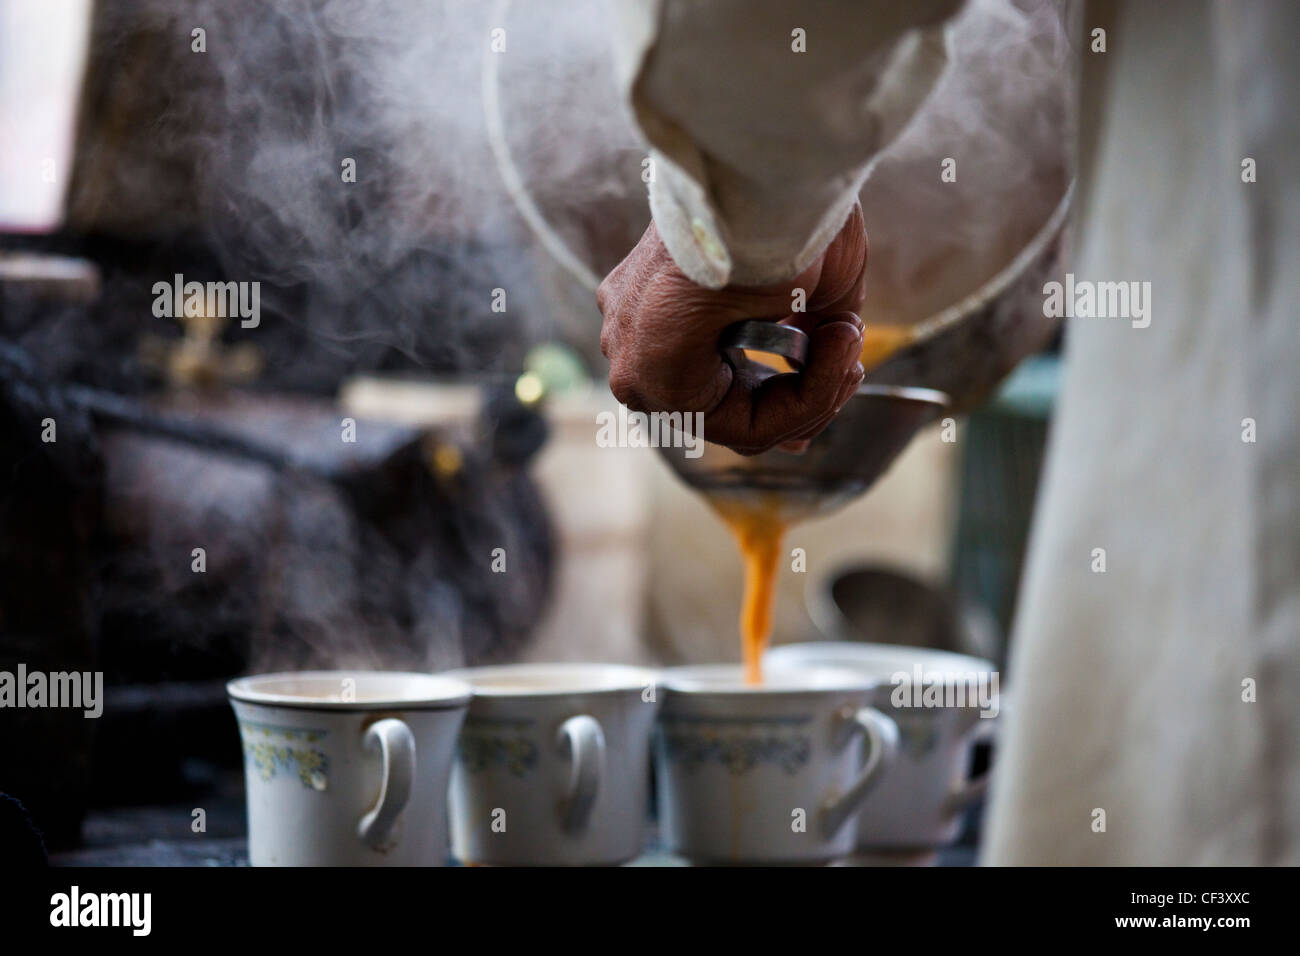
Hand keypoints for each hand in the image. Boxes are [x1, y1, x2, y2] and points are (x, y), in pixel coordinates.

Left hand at [598, 204, 867, 454]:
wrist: (769, 169)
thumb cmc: (789, 208)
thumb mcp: (806, 282)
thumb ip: (804, 346)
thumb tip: (820, 395)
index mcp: (654, 304)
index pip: (720, 381)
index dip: (791, 393)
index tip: (842, 365)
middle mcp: (634, 336)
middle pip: (731, 409)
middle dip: (807, 395)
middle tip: (851, 363)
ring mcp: (637, 359)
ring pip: (741, 423)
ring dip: (815, 393)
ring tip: (847, 344)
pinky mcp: (653, 376)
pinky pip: (742, 424)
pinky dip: (804, 399)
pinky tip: (836, 347)